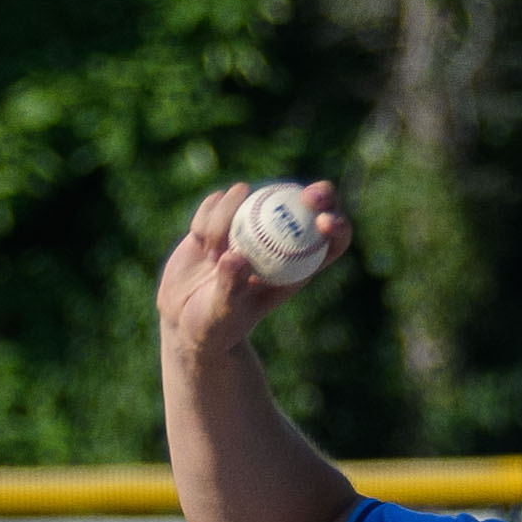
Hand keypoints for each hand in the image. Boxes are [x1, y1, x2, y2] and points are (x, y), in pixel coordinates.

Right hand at [156, 179, 350, 365]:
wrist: (184, 321)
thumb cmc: (214, 327)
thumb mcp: (223, 314)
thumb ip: (230, 287)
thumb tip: (235, 257)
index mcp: (293, 269)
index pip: (331, 243)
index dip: (337, 227)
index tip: (323, 221)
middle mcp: (276, 243)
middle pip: (310, 207)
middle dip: (317, 195)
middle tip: (305, 196)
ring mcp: (248, 227)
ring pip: (252, 197)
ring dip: (229, 214)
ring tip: (212, 251)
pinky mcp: (218, 220)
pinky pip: (216, 202)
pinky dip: (207, 215)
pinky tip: (199, 241)